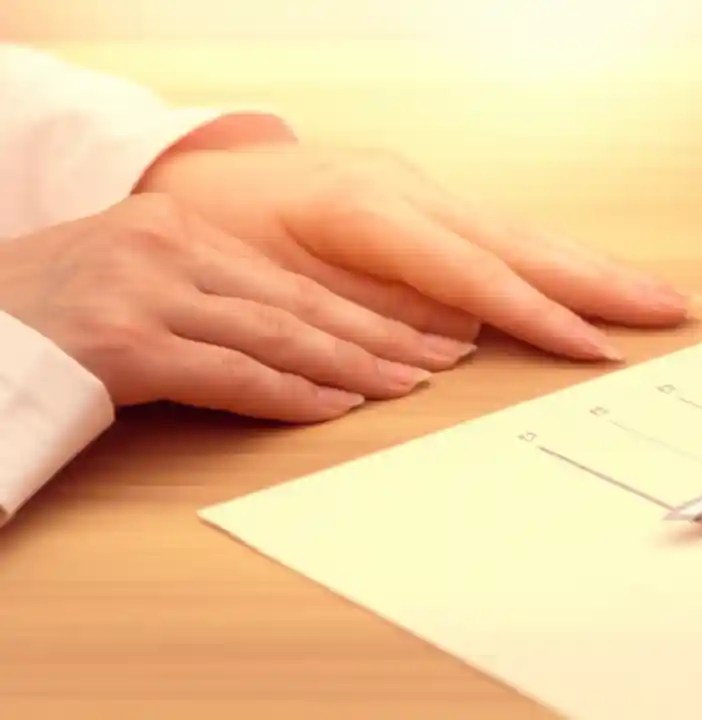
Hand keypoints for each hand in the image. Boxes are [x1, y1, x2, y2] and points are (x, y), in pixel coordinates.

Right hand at [0, 194, 458, 421]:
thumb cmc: (43, 315)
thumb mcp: (128, 277)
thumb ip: (203, 292)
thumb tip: (292, 332)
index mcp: (174, 225)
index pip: (288, 276)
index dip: (360, 308)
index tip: (416, 330)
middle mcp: (165, 245)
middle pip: (297, 300)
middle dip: (376, 335)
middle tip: (438, 358)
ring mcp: (144, 290)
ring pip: (277, 333)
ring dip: (351, 366)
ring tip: (406, 386)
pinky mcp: (126, 343)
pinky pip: (231, 374)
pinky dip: (291, 394)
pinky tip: (336, 407)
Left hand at [134, 143, 694, 360]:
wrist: (196, 176)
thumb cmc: (219, 233)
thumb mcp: (269, 283)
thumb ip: (368, 314)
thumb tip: (457, 339)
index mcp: (371, 211)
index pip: (477, 274)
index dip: (541, 314)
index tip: (597, 348)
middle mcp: (412, 192)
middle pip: (525, 243)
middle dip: (604, 280)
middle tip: (674, 306)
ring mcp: (425, 193)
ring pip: (525, 235)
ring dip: (595, 268)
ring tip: (657, 295)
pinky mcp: (428, 206)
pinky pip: (504, 236)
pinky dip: (557, 260)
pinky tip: (593, 277)